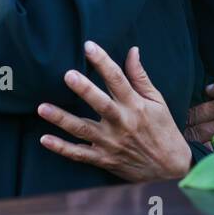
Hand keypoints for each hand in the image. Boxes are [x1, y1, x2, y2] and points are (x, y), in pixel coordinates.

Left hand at [38, 41, 191, 181]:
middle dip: (85, 89)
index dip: (103, 61)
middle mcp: (122, 124)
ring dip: (62, 119)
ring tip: (43, 107)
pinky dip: (61, 148)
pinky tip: (44, 139)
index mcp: (136, 106)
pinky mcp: (104, 159)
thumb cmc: (163, 130)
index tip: (89, 46)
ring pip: (83, 130)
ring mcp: (111, 143)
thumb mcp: (157, 101)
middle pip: (101, 104)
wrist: (170, 169)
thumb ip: (140, 77)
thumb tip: (132, 51)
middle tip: (68, 75)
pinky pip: (79, 154)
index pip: (118, 79)